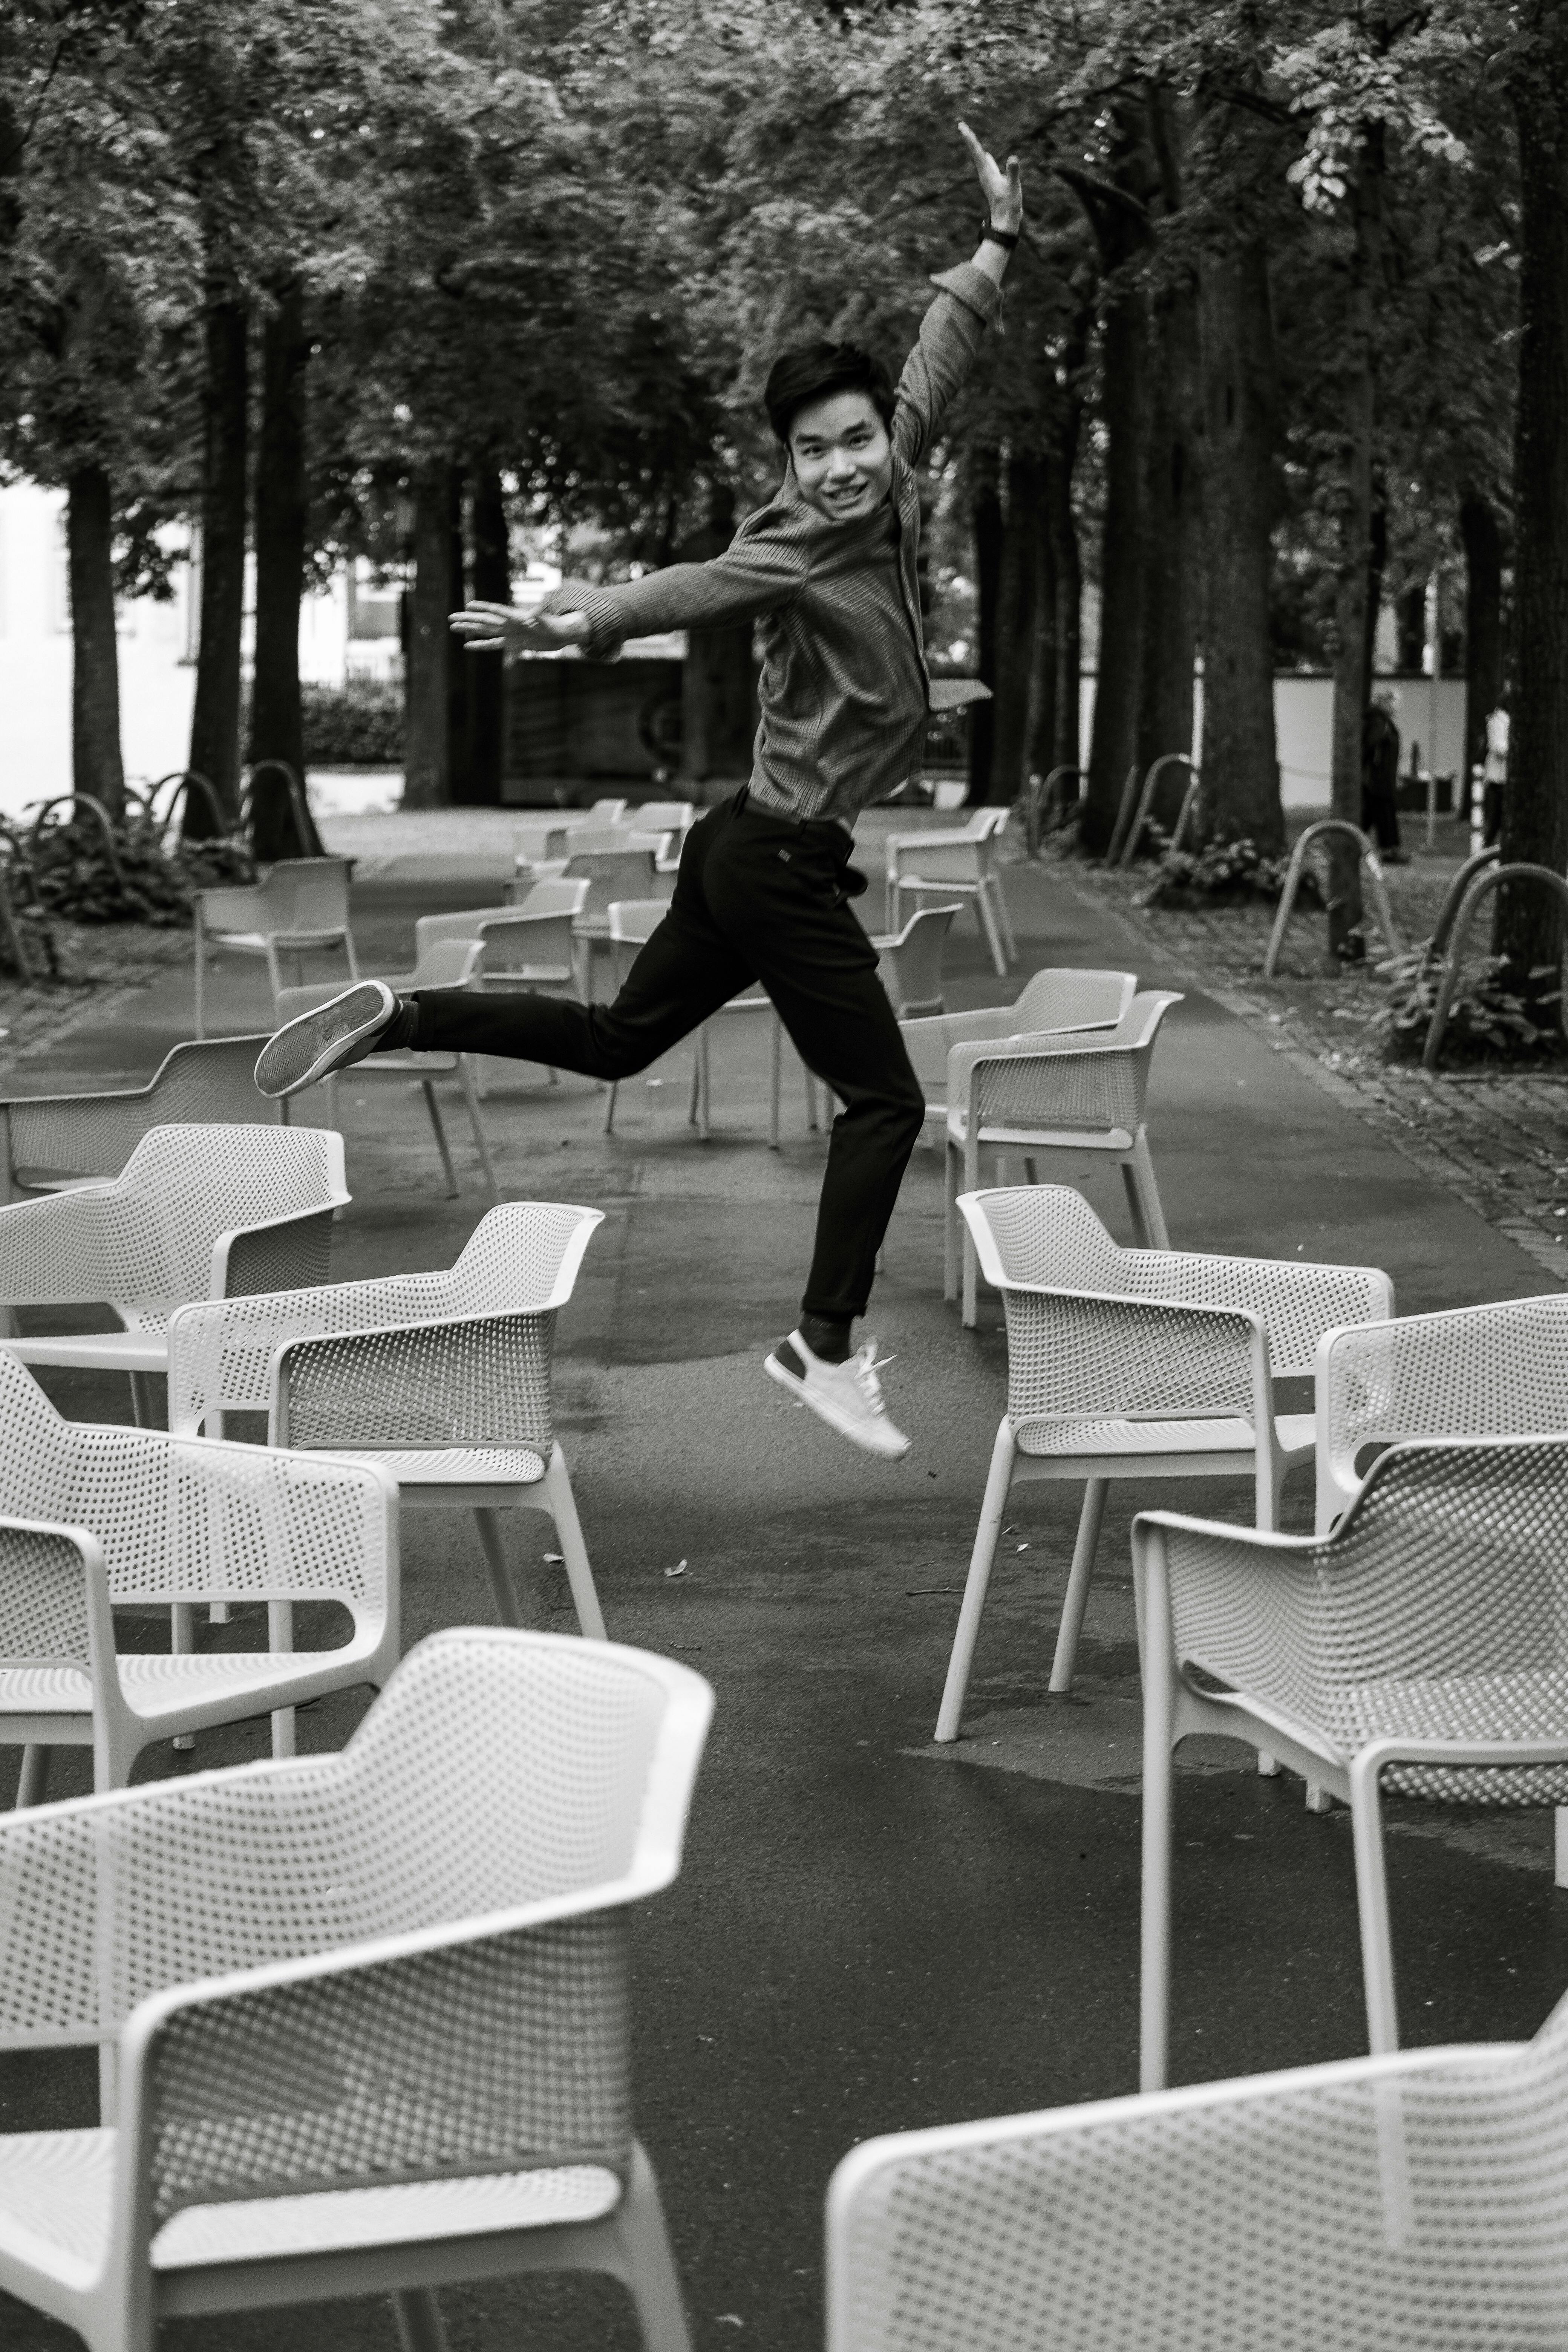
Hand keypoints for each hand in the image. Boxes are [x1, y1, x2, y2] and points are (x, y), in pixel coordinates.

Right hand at [448, 600, 589, 653]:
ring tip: (453, 627)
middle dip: (467, 619)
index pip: (495, 611)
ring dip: (469, 629)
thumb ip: (540, 617)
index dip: (482, 608)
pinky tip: (467, 645)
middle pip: (484, 621)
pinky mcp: (510, 643)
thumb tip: (536, 611)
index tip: (468, 605)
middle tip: (450, 617)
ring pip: (484, 631)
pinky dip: (480, 645)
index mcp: (514, 617)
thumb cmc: (554, 627)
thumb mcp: (547, 623)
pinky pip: (492, 645)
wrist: (559, 635)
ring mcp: (508, 633)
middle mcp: (508, 624)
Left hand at [959, 119, 1021, 232]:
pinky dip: (987, 157)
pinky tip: (988, 155)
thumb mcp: (1013, 188)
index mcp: (987, 174)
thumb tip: (1012, 159)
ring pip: (981, 158)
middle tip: (961, 125)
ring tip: (970, 137)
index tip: (962, 127)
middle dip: (970, 138)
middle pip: (976, 152)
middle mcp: (985, 174)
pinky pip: (989, 165)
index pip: (977, 152)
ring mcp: (990, 178)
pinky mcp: (996, 182)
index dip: (970, 138)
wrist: (1006, 222)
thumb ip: (1012, 173)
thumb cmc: (1009, 206)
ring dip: (976, 147)